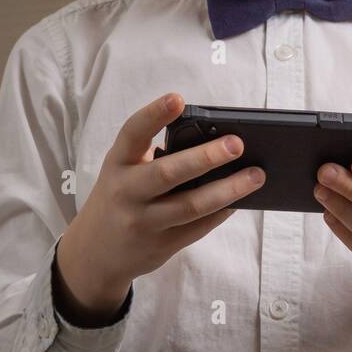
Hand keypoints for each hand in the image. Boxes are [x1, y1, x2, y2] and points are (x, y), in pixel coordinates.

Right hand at [54, 93, 264, 326]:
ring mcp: (143, 222)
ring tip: (256, 175)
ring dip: (228, 190)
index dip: (154, 114)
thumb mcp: (124, 170)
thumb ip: (154, 153)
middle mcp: (127, 191)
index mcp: (118, 163)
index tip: (178, 98)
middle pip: (168, 173)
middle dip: (205, 157)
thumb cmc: (120, 196)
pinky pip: (198, 227)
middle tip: (237, 144)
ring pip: (190, 206)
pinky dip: (222, 212)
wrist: (94, 253)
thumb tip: (212, 139)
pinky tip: (241, 200)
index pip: (133, 133)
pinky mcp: (160, 244)